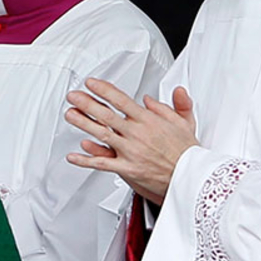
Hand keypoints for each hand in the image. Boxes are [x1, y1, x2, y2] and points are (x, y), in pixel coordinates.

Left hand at [65, 79, 197, 204]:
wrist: (191, 177)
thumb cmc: (187, 153)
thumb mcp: (185, 122)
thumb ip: (170, 106)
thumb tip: (151, 99)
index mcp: (149, 121)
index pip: (121, 100)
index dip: (104, 90)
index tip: (92, 83)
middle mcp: (137, 134)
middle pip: (107, 115)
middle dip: (87, 103)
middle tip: (74, 96)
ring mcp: (131, 152)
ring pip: (101, 135)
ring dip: (83, 123)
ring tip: (70, 114)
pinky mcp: (128, 169)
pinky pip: (103, 164)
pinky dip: (86, 160)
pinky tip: (74, 156)